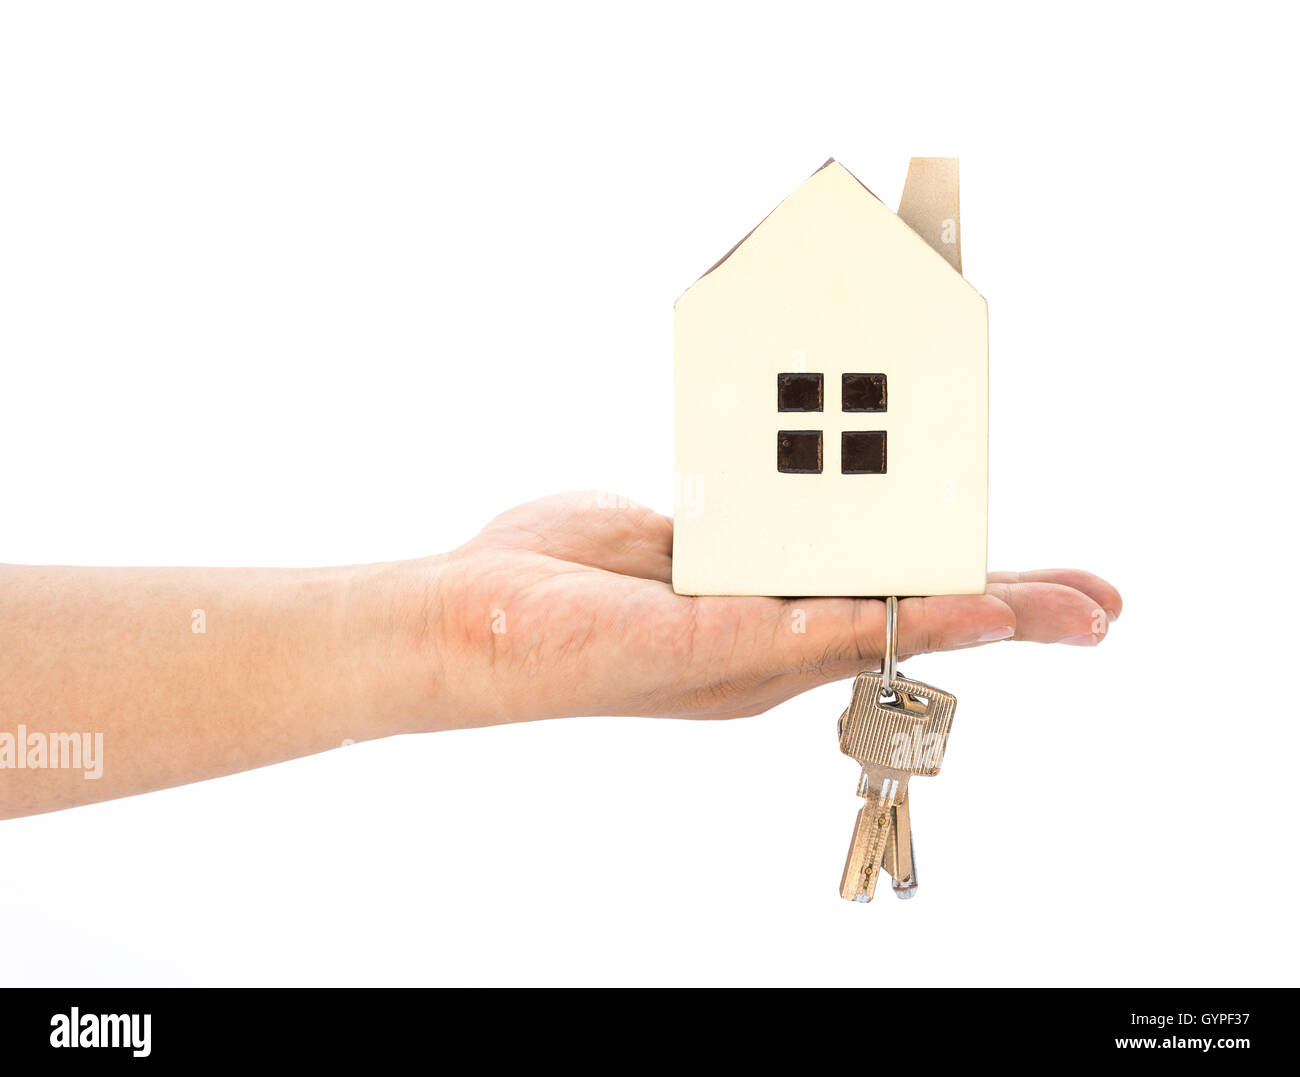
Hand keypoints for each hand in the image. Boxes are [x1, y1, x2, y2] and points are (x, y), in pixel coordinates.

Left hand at [417, 493, 1121, 724]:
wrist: (463, 620)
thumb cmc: (546, 578)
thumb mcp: (652, 531)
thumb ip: (716, 527)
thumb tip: (758, 505)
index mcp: (759, 608)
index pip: (882, 593)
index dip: (961, 587)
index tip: (1033, 580)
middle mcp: (763, 642)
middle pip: (905, 621)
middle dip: (1006, 612)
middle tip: (1097, 608)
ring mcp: (738, 654)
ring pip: (878, 632)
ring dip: (972, 615)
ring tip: (1056, 607)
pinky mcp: (701, 650)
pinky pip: (803, 632)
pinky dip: (881, 615)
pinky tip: (951, 605)